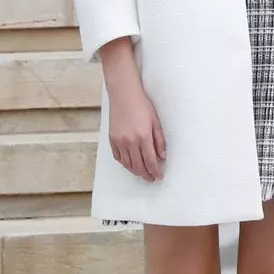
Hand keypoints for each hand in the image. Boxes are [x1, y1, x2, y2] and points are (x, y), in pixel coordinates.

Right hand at [103, 43, 164, 181]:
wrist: (124, 94)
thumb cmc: (142, 105)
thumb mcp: (156, 122)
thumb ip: (160, 141)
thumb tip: (162, 157)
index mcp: (143, 137)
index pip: (151, 161)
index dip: (155, 171)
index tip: (159, 176)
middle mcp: (130, 141)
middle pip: (138, 165)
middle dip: (146, 174)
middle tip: (152, 179)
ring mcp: (119, 141)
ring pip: (127, 164)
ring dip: (135, 171)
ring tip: (143, 174)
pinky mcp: (111, 139)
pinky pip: (118, 157)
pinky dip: (125, 164)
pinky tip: (131, 165)